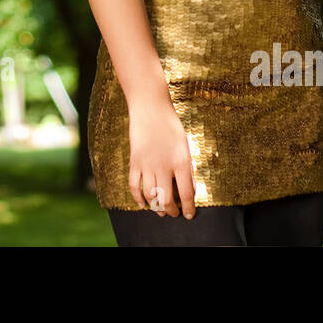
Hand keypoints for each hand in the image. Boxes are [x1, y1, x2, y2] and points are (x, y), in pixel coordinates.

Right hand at [127, 99, 196, 217]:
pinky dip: (137, 198)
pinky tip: (143, 203)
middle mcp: (164, 166)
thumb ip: (186, 167)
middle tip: (175, 214)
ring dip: (156, 208)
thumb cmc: (171, 125)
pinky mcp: (134, 161)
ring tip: (161, 211)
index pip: (187, 194)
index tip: (189, 215)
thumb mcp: (185, 145)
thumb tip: (189, 188)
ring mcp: (147, 164)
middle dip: (172, 211)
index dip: (188, 208)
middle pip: (167, 199)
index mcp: (181, 162)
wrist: (150, 107)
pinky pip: (134, 186)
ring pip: (150, 196)